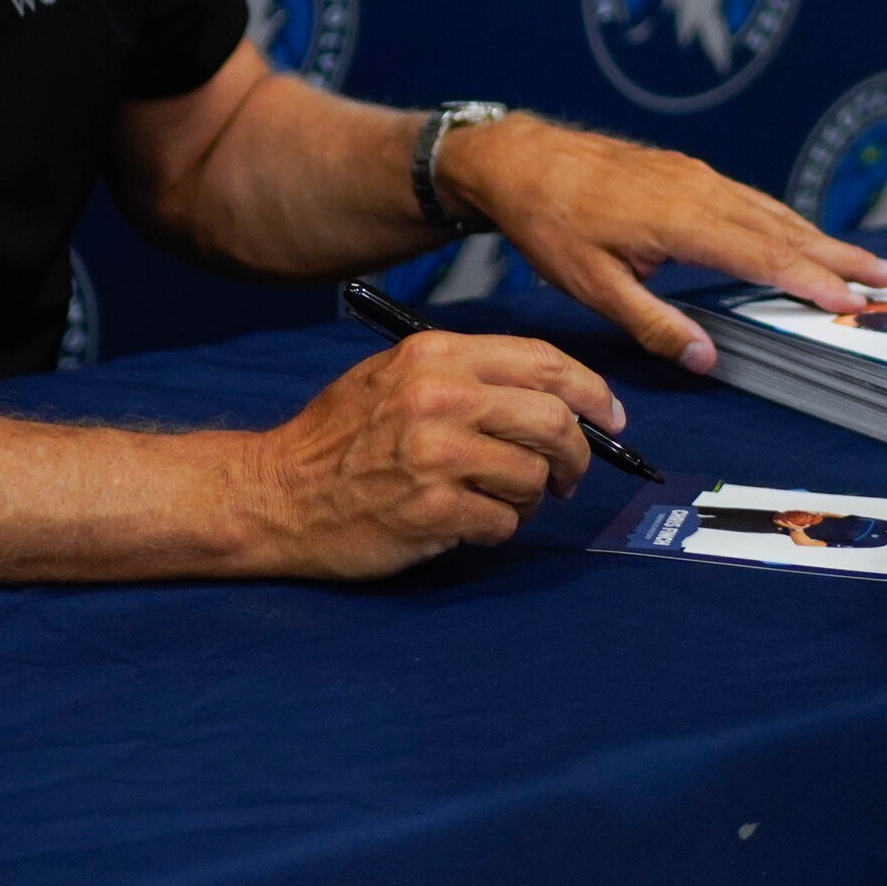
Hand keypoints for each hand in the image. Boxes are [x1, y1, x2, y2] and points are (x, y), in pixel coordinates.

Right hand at [242, 331, 625, 578]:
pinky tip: (465, 523)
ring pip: (534, 476)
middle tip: (568, 477)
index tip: (611, 417)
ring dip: (528, 498)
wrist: (276, 495)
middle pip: (554, 420)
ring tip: (495, 501)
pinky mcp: (432, 509)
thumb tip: (555, 396)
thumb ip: (468, 376)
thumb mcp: (394, 376)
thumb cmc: (339, 438)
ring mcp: (436, 454)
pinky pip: (503, 523)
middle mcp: (440, 397)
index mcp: (435, 355)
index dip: (592, 391)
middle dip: (576, 455)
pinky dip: (495, 529)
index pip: (543, 362)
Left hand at [439, 116, 886, 371]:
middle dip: (841, 257)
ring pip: (773, 211)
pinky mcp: (689, 173)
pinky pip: (753, 200)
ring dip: (822, 238)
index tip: (856, 302)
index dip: (812, 281)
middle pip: (784, 230)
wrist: (523, 159)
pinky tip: (801, 236)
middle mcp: (701, 192)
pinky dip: (788, 222)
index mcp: (682, 220)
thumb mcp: (592, 285)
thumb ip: (653, 323)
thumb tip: (707, 357)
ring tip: (867, 261)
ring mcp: (698, 177)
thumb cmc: (552, 223)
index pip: (763, 257)